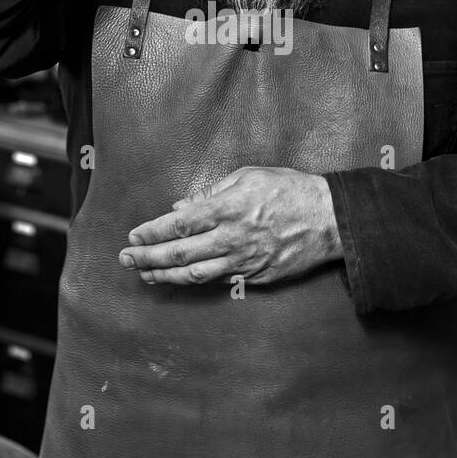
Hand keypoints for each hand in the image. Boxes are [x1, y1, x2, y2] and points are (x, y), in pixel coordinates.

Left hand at [118, 167, 342, 287]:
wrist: (330, 219)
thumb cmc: (290, 190)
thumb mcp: (249, 176)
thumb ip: (211, 192)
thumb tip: (181, 208)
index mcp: (228, 208)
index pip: (179, 224)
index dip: (152, 233)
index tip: (134, 237)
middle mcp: (232, 237)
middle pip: (180, 253)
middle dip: (148, 257)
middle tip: (126, 260)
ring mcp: (244, 261)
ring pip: (196, 274)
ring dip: (165, 276)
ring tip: (145, 275)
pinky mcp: (256, 277)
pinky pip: (220, 281)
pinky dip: (196, 280)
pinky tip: (181, 279)